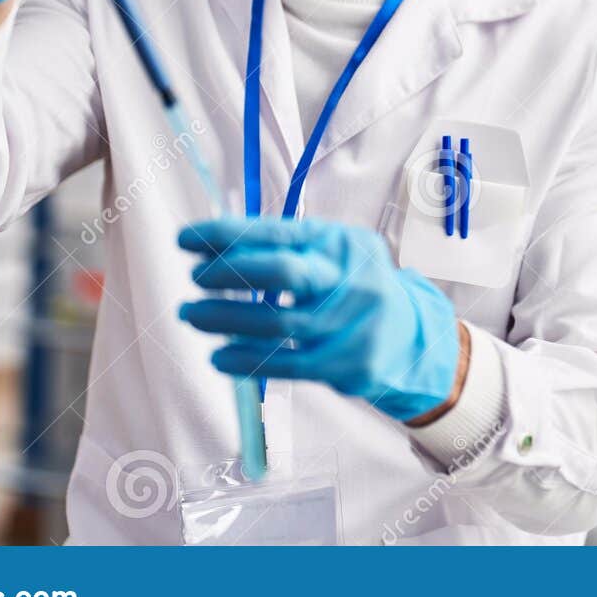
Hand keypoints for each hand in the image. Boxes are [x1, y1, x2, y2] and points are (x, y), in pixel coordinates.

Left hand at [177, 216, 461, 423]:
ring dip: (223, 318)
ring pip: (276, 323)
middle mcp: (351, 279)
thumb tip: (212, 243)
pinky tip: (218, 355)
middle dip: (228, 273)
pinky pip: (285, 363)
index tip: (186, 239)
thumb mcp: (332, 253)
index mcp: (340, 243)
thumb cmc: (355, 288)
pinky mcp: (346, 364)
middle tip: (194, 277)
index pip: (278, 232)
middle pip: (283, 272)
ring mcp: (350, 324)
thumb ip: (284, 246)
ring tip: (192, 314)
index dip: (227, 235)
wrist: (411, 337)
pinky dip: (244, 359)